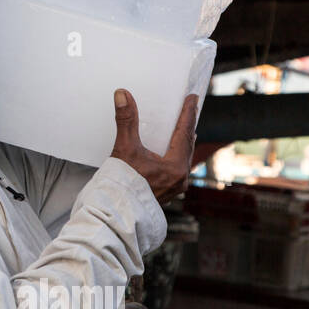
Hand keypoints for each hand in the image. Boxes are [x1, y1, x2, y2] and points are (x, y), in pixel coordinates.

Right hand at [110, 89, 197, 203]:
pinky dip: (176, 157)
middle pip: (187, 146)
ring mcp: (175, 187)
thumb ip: (126, 120)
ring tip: (185, 132)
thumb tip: (123, 95)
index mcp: (175, 166)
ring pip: (184, 159)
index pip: (184, 132)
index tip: (192, 98)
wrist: (116, 213)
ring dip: (184, 143)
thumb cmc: (122, 183)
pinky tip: (173, 156)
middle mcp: (180, 178)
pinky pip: (177, 169)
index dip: (187, 113)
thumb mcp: (124, 148)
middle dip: (188, 127)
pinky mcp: (167, 193)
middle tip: (190, 111)